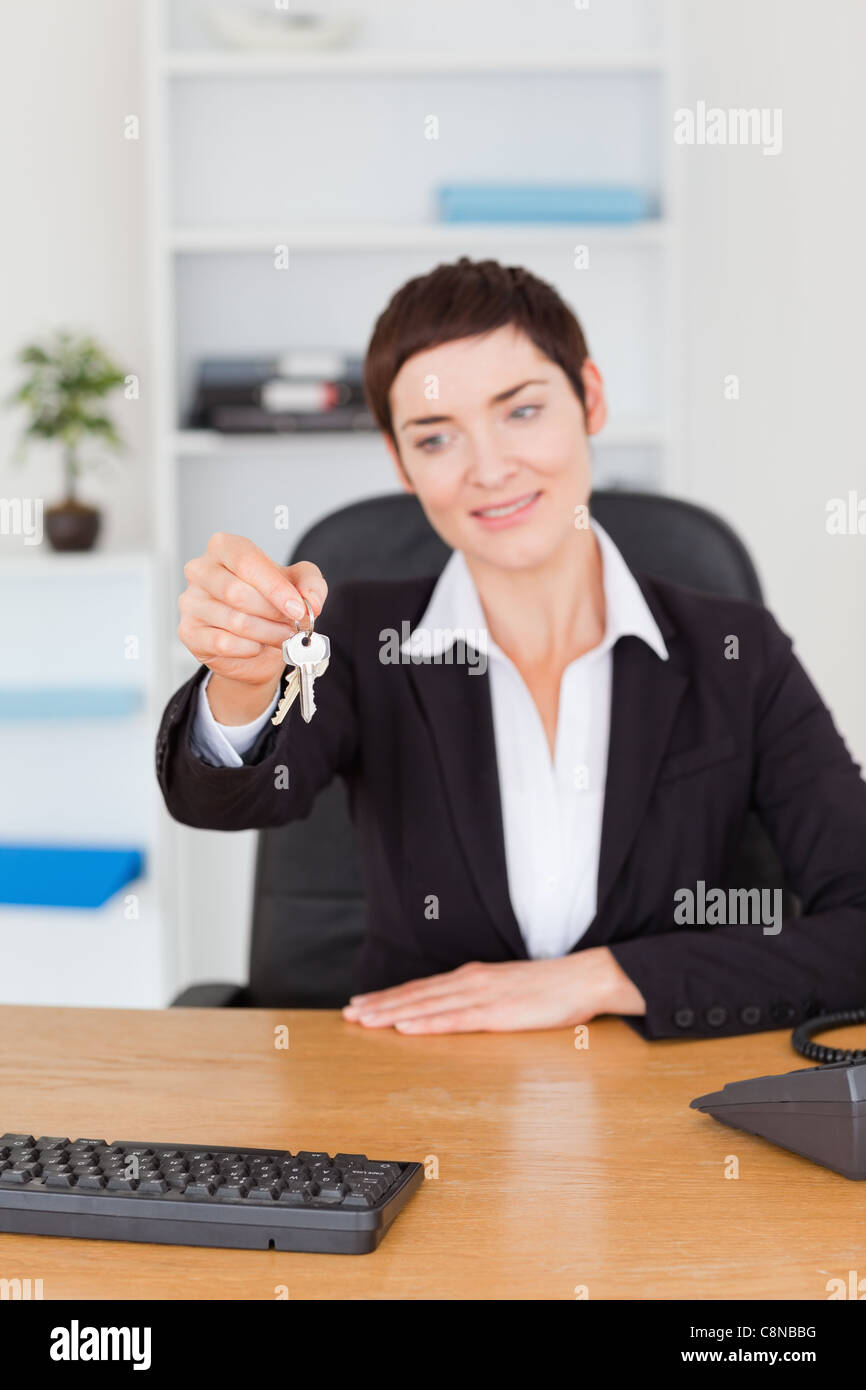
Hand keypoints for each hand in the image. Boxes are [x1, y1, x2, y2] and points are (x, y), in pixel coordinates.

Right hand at [178, 532, 327, 720]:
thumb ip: (311, 584)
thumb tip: (311, 602)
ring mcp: (190, 601)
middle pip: (238, 592)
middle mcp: (201, 569)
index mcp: (225, 547)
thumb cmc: (270, 605)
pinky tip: (258, 646)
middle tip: (294, 624)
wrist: (255, 644)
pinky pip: (222, 643)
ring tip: (282, 636)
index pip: (247, 562)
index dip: (276, 588)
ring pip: (234, 620)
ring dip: (267, 633)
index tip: (298, 608)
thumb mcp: (299, 585)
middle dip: (273, 613)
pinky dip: (249, 648)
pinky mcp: (189, 631)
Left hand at [341, 948, 645, 1033]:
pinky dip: (425, 1023)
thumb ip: (480, 998)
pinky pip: (454, 1020)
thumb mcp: (506, 990)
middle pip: (415, 995)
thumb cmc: (548, 989)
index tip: (362, 1003)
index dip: (389, 997)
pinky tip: (405, 1027)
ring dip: (392, 1014)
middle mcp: (469, 982)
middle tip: (348, 1013)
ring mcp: (480, 996)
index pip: (421, 988)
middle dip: (379, 1005)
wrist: (581, 979)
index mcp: (471, 978)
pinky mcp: (495, 1013)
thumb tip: (457, 1009)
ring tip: (364, 1020)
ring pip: (426, 1006)